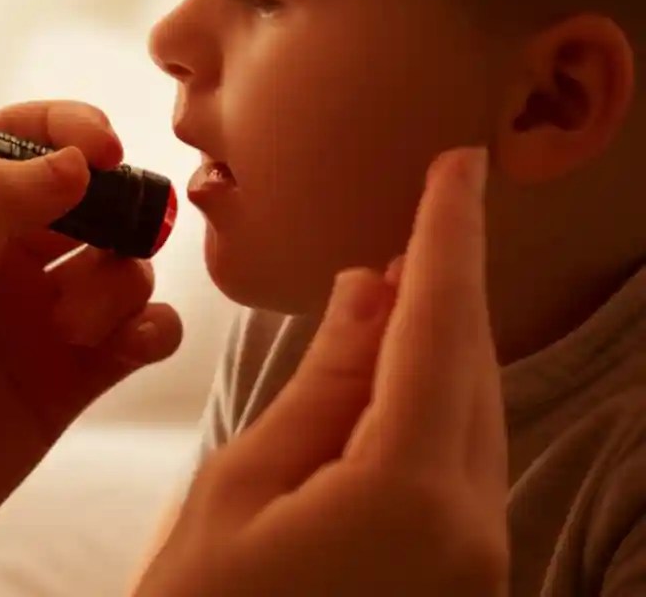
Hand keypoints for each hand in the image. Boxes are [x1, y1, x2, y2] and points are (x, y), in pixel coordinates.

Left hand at [0, 102, 182, 592]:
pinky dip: (150, 330)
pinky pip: (131, 335)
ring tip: (72, 332)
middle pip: (81, 201)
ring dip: (119, 285)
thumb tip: (73, 161)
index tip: (106, 149)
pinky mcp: (61, 382)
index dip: (65, 130)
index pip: (10, 142)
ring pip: (116, 267)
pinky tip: (138, 345)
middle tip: (122, 238)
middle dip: (112, 211)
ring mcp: (29, 321)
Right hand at [136, 148, 507, 596]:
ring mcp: (478, 559)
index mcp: (409, 496)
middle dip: (450, 279)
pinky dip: (437, 397)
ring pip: (476, 410)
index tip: (459, 165)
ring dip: (444, 336)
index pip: (439, 333)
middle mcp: (473, 529)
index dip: (448, 238)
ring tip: (403, 274)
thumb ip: (324, 384)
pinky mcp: (465, 574)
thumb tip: (374, 286)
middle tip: (433, 201)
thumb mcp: (241, 484)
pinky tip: (400, 367)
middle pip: (471, 367)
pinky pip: (464, 456)